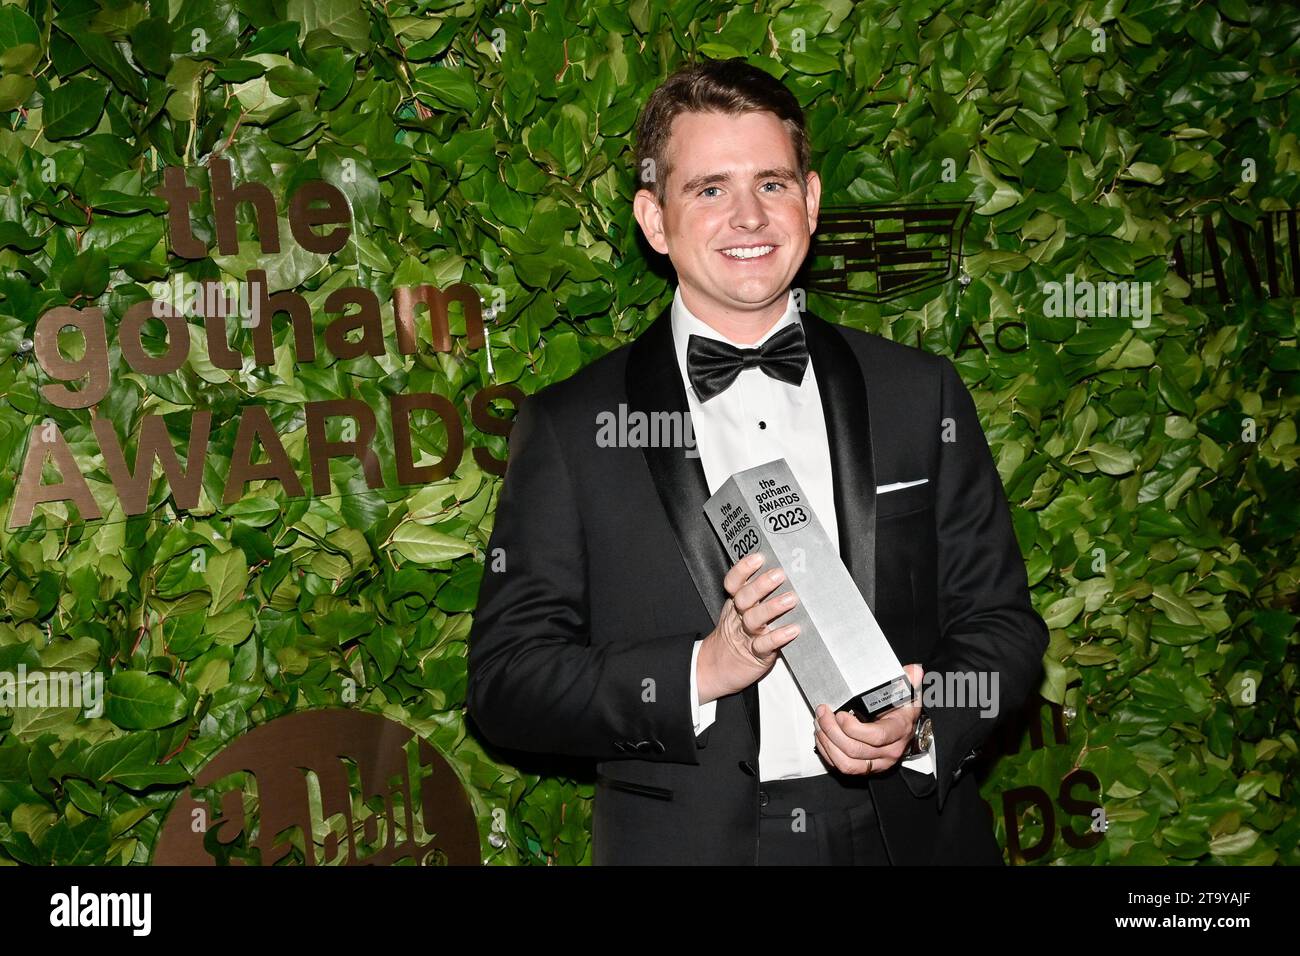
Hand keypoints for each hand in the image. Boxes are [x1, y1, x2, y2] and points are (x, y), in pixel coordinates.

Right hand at [696, 552, 800, 704]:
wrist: (717, 669)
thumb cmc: (736, 637)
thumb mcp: (738, 613)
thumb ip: (754, 596)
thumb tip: (780, 572)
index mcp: (735, 604)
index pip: (733, 583)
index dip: (743, 570)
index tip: (758, 558)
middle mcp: (739, 617)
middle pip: (744, 598)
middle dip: (761, 585)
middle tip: (779, 575)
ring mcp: (746, 635)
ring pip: (754, 619)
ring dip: (772, 608)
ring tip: (790, 599)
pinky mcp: (756, 655)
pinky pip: (764, 645)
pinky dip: (778, 637)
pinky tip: (792, 630)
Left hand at [813, 663, 923, 774]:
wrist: (905, 730)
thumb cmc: (903, 711)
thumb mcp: (908, 694)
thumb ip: (908, 681)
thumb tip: (914, 670)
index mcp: (899, 731)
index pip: (876, 736)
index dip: (854, 729)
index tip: (840, 714)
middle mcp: (889, 751)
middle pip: (855, 750)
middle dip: (832, 731)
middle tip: (823, 714)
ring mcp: (877, 763)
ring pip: (846, 763)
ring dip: (827, 743)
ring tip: (819, 724)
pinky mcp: (865, 768)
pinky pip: (843, 767)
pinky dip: (827, 753)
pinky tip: (822, 737)